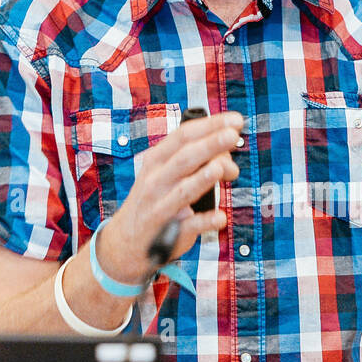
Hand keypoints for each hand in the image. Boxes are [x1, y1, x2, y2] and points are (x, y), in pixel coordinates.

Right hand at [97, 112, 242, 285]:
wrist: (126, 241)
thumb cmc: (154, 199)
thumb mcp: (164, 174)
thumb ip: (195, 161)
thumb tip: (228, 153)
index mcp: (156, 160)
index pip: (183, 136)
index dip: (209, 126)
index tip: (235, 120)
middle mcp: (156, 181)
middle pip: (184, 159)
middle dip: (209, 145)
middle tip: (233, 135)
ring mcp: (160, 207)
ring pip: (183, 190)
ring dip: (202, 179)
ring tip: (221, 169)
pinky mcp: (168, 232)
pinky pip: (188, 226)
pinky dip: (204, 221)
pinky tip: (220, 217)